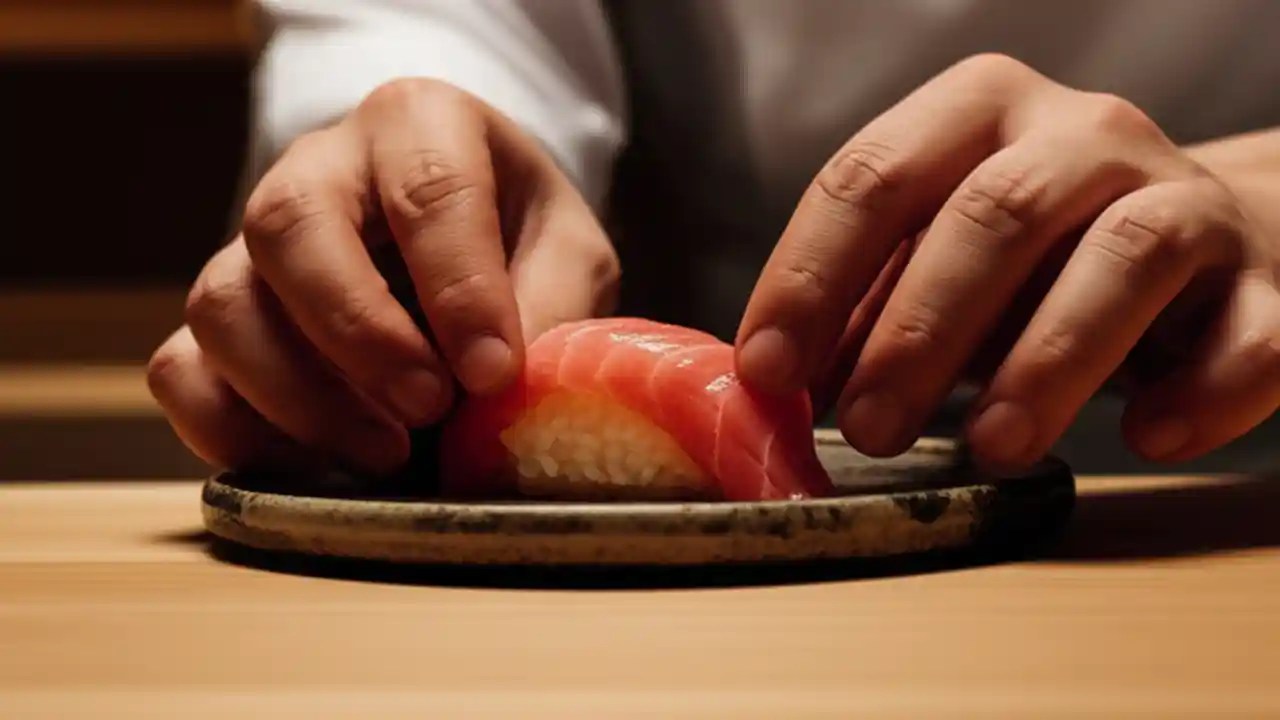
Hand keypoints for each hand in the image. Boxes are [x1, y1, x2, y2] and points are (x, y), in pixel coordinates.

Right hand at [148, 79, 618, 473]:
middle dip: (358, 333)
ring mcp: (252, 241)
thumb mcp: (568, 255)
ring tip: (386, 453)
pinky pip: (179, 369)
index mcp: (419, 124)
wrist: (464, 246)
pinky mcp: (224, 316)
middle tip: (428, 409)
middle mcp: (319, 167)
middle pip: (288, 227)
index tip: (493, 374)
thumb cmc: (521, 240)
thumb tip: (503, 392)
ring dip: (298, 395)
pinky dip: (233, 430)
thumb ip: (551, 307)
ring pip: (219, 303)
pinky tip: (314, 465)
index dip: (458, 290)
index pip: (425, 191)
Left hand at [737, 54, 1279, 467]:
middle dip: (919, 330)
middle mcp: (1085, 134)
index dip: (809, 275)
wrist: (1214, 238)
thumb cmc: (1043, 257)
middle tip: (868, 431)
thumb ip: (865, 303)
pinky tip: (1147, 437)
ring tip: (990, 449)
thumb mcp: (939, 260)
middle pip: (994, 215)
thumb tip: (777, 379)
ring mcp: (1185, 196)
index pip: (874, 176)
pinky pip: (1251, 330)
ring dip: (1048, 362)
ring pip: (1124, 259)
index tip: (770, 371)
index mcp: (979, 112)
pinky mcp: (1270, 279)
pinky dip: (1200, 387)